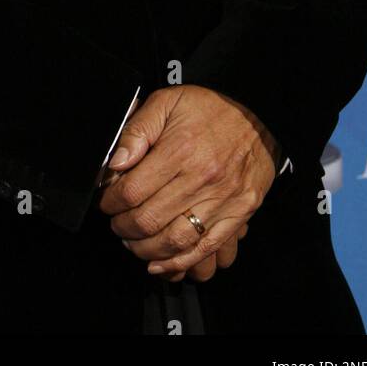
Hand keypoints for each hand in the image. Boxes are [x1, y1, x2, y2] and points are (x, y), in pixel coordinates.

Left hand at [97, 84, 278, 277]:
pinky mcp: (238, 214)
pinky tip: (162, 263)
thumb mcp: (167, 102)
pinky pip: (206, 249)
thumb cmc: (211, 108)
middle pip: (149, 220)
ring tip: (134, 242)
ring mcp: (222, 200)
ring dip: (146, 249)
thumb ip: (137, 130)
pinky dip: (180, 263)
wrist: (259, 115)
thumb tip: (116, 162)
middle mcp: (202, 178)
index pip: (132, 190)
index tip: (107, 202)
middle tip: (117, 223)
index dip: (111, 202)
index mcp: (180, 149)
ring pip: (175, 241)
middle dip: (123, 228)